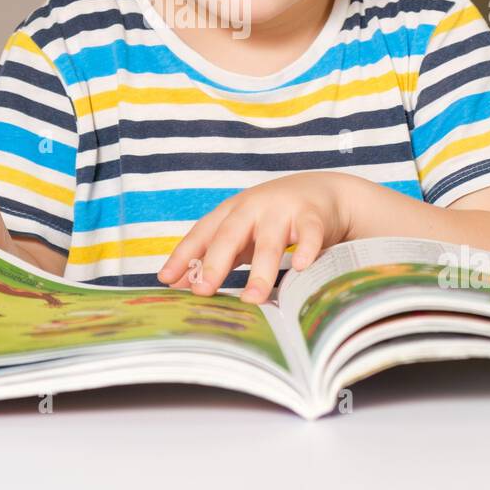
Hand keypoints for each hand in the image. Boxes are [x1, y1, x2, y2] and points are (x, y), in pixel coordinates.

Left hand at [156, 172, 350, 302]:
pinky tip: (301, 267)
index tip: (166, 279)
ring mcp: (283, 210)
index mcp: (232, 212)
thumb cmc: (273, 218)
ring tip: (252, 298)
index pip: (202, 233)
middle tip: (202, 291)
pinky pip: (309, 234)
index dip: (183, 255)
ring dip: (260, 272)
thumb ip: (214, 255)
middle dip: (214, 263)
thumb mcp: (242, 233)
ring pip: (269, 243)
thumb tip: (179, 284)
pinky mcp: (312, 217)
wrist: (323, 191)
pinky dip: (306, 249)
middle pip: (230, 235)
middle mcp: (253, 207)